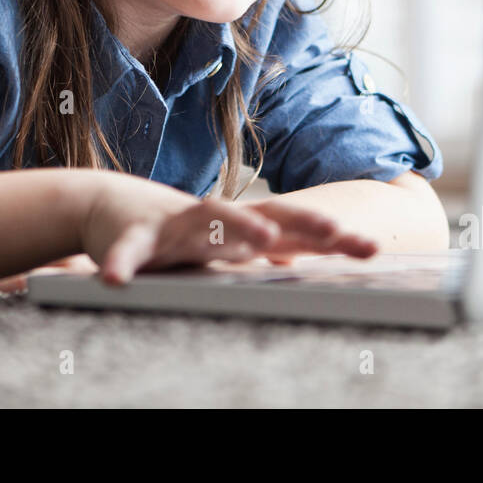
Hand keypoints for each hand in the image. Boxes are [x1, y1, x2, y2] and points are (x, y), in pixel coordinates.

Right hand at [79, 173, 378, 285]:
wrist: (111, 203)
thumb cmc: (176, 229)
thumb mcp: (223, 243)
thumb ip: (262, 251)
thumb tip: (305, 258)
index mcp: (239, 228)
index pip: (295, 228)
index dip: (331, 237)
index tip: (371, 249)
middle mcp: (216, 221)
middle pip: (266, 214)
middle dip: (302, 221)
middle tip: (335, 231)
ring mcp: (176, 224)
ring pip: (210, 219)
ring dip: (237, 224)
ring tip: (261, 237)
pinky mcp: (134, 235)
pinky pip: (128, 250)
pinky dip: (121, 261)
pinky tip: (114, 278)